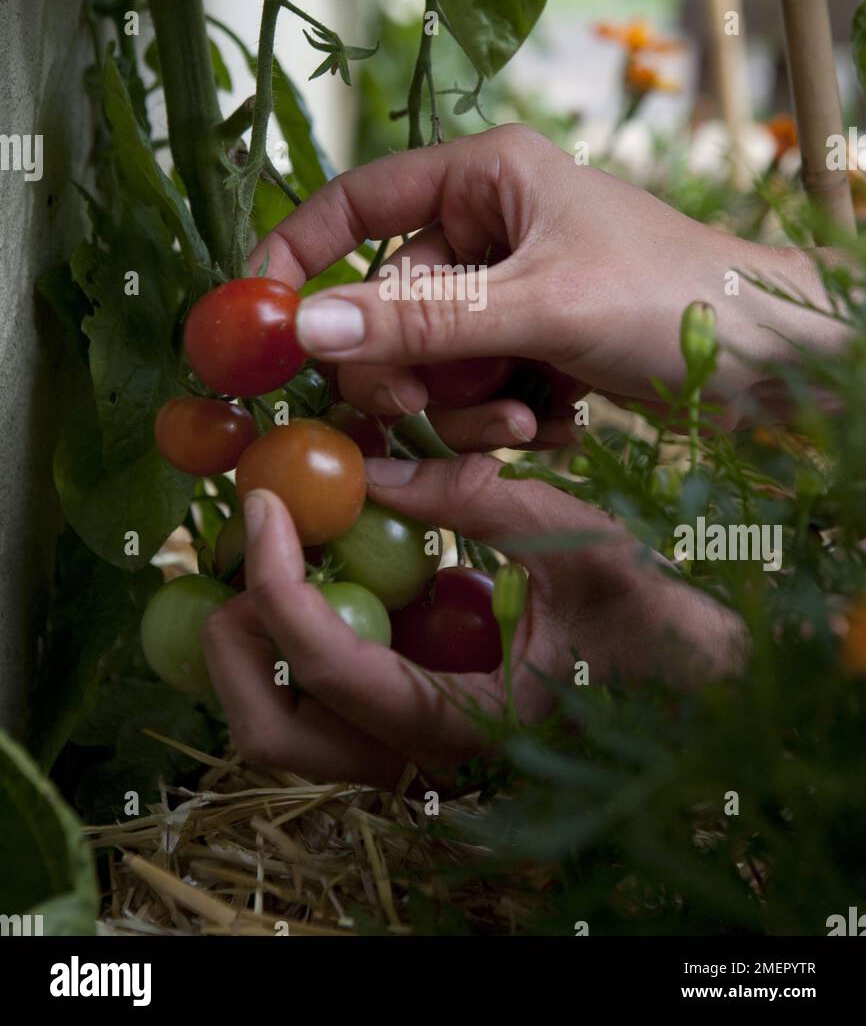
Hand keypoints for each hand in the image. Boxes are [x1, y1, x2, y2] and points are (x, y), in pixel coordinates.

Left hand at [202, 455, 744, 785]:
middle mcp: (420, 755)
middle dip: (236, 639)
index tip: (265, 502)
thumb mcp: (575, 544)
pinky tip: (324, 558)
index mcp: (463, 726)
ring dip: (252, 641)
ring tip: (275, 546)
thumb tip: (368, 469)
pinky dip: (294, 632)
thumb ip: (476, 501)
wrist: (696, 686)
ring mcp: (409, 745)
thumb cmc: (654, 621)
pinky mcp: (411, 718)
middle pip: (273, 731)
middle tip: (251, 544)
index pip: (332, 668)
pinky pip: (318, 693)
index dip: (280, 582)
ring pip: (284, 725)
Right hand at [253, 125, 842, 448]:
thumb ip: (425, 319)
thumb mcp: (545, 304)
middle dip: (414, 368)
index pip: (354, 203)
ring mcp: (505, 294)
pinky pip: (469, 393)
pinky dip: (501, 419)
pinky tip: (559, 421)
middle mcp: (486, 229)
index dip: (297, 256)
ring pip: (425, 364)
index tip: (259, 323)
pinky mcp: (528, 348)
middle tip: (448, 399)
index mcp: (484, 177)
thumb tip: (308, 329)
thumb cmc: (679, 296)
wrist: (778, 362)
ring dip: (465, 405)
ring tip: (531, 413)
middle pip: (383, 308)